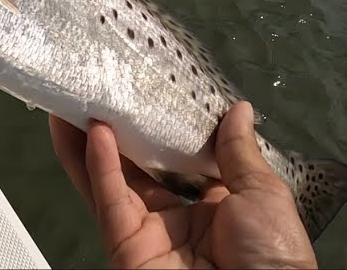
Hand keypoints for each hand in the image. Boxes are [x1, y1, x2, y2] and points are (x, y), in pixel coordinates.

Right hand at [49, 102, 316, 268]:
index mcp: (213, 208)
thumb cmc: (272, 255)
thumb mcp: (264, 195)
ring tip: (74, 102)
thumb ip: (240, 153)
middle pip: (133, 167)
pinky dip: (99, 164)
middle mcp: (175, 219)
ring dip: (89, 141)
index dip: (159, 128)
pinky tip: (94, 131)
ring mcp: (146, 232)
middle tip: (98, 92)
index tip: (147, 93)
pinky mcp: (124, 243)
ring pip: (109, 179)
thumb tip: (239, 111)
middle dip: (113, 131)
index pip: (177, 160)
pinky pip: (110, 197)